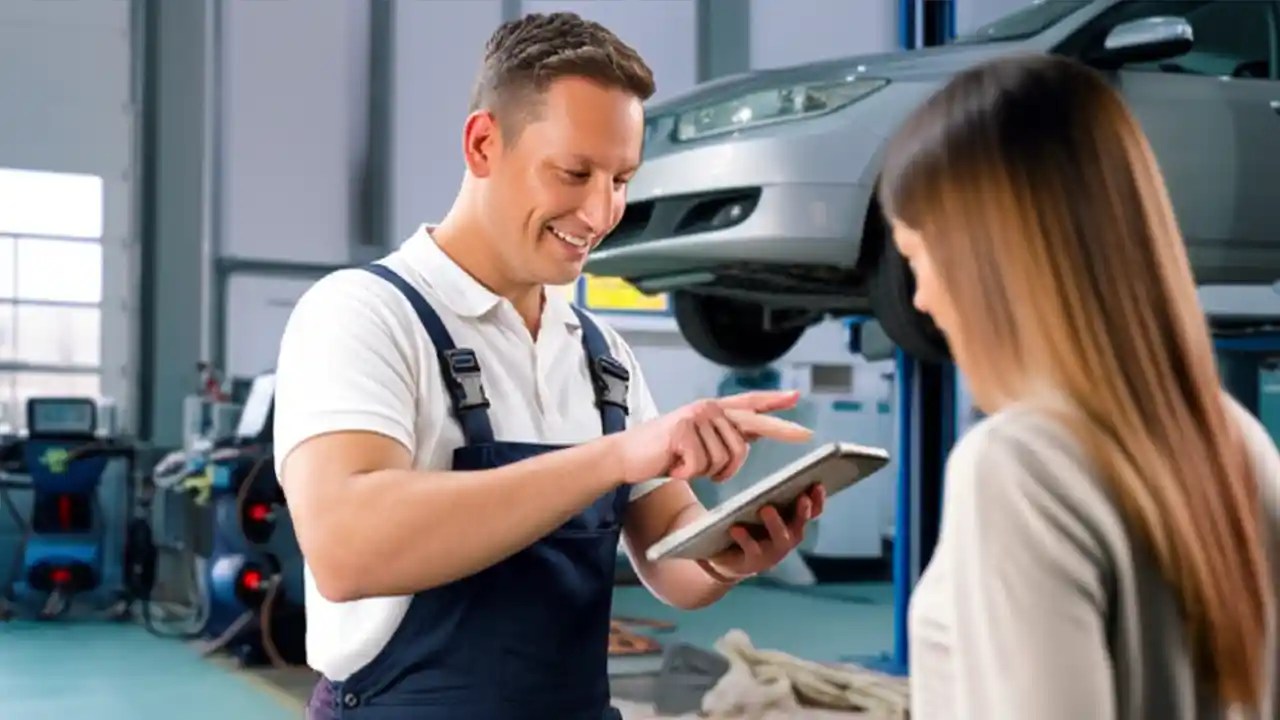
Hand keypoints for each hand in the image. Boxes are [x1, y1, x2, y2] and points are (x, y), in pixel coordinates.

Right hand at [611, 390, 811, 484]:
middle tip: (806, 434)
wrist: (625, 457)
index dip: (773, 401)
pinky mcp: (682, 431)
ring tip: (685, 465)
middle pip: (751, 429)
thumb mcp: (699, 443)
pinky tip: (673, 466)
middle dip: (779, 431)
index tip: (796, 397)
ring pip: (727, 459)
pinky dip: (688, 474)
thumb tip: (753, 435)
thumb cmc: (663, 454)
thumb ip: (725, 436)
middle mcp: (707, 408)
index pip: (748, 403)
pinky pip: (703, 466)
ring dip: (708, 472)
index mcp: (712, 411)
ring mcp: (695, 417)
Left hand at [703, 484, 827, 580]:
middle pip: (799, 525)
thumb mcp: (762, 506)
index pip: (812, 510)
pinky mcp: (752, 562)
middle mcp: (787, 539)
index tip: (818, 483)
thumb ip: (772, 492)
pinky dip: (744, 538)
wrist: (728, 558)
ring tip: (766, 508)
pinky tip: (735, 527)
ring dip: (775, 523)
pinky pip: (750, 549)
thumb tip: (773, 458)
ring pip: (779, 539)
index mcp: (793, 523)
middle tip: (802, 497)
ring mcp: (771, 553)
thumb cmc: (750, 524)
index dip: (818, 499)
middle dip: (803, 511)